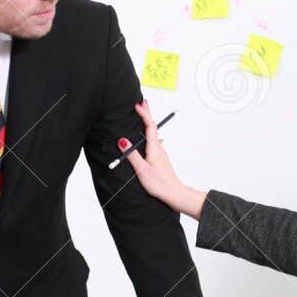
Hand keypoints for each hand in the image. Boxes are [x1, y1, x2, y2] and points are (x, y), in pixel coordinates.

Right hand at [119, 101, 206, 218]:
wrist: (174, 193)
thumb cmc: (159, 183)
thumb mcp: (142, 169)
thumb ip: (132, 154)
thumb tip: (122, 141)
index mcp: (154, 148)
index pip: (149, 126)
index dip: (144, 114)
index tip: (138, 104)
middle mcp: (159, 148)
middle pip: (152, 126)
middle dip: (147, 114)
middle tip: (142, 103)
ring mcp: (160, 153)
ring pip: (153, 134)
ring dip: (148, 122)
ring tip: (143, 115)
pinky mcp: (160, 158)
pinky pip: (153, 141)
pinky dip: (148, 133)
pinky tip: (145, 137)